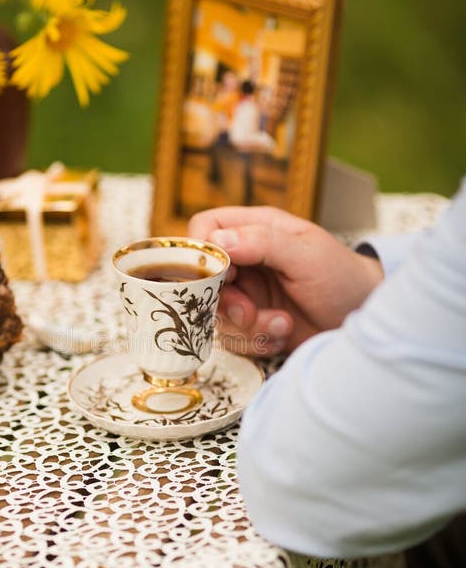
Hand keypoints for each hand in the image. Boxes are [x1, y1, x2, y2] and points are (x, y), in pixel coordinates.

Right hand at [188, 206, 383, 354]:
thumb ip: (263, 243)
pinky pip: (233, 336)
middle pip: (203, 276)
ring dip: (247, 325)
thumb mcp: (306, 254)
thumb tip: (218, 240)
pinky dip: (256, 340)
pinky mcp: (253, 322)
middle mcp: (246, 259)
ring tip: (283, 323)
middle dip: (226, 300)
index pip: (206, 227)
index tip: (221, 273)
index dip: (202, 250)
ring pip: (216, 312)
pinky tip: (283, 333)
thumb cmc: (342, 277)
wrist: (364, 319)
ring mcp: (248, 292)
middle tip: (249, 312)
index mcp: (257, 229)